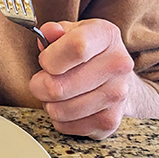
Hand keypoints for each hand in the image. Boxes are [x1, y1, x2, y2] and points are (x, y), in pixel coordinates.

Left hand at [28, 19, 137, 139]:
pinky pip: (66, 126)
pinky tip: (68, 107)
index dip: (49, 58)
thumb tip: (49, 32)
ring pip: (59, 110)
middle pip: (59, 85)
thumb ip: (55, 32)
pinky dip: (60, 119)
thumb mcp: (73, 33)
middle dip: (39, 85)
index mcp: (107, 35)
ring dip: (49, 104)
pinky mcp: (110, 121)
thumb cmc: (89, 54)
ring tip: (57, 94)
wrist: (119, 80)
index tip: (45, 61)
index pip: (76, 47)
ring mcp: (117, 95)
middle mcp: (118, 65)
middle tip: (42, 81)